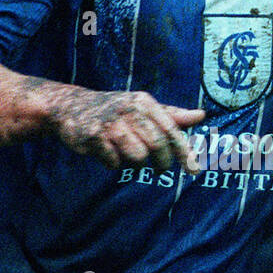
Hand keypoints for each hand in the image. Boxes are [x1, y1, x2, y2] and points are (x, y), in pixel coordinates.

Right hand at [50, 88, 205, 173]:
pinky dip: (113, 163)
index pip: (171, 130)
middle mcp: (129, 109)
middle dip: (161, 163)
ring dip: (135, 164)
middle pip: (157, 146)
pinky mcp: (93, 137)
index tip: (194, 170)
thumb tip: (201, 115)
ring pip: (137, 157)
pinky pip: (114, 162)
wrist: (71, 106)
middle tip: (159, 169)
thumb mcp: (143, 107)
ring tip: (126, 154)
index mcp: (144, 102)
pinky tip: (106, 152)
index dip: (185, 152)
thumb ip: (171, 114)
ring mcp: (110, 123)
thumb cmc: (115, 109)